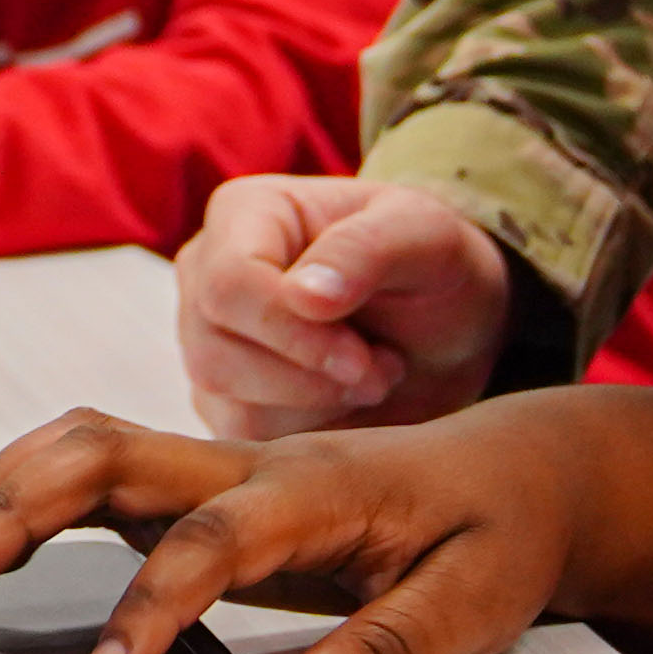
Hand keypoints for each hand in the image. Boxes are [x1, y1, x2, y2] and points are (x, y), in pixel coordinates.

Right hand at [0, 400, 574, 653]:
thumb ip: (390, 653)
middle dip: (22, 506)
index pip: (212, 541)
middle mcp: (254, 463)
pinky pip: (98, 468)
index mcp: (320, 492)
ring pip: (90, 446)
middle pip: (114, 456)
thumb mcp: (476, 606)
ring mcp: (223, 465)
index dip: (150, 605)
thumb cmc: (500, 537)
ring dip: (4, 484)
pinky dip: (24, 487)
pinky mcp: (205, 484)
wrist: (524, 470)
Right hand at [176, 176, 513, 437]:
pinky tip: (352, 401)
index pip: (228, 286)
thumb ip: (366, 249)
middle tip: (383, 370)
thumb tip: (305, 295)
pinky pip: (245, 439)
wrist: (446, 325)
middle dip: (310, 378)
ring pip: (230, 403)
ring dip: (318, 406)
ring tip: (375, 375)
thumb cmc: (431, 263)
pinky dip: (312, 431)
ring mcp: (207, 341)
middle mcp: (207, 275)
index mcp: (243, 214)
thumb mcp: (425, 235)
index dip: (290, 332)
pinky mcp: (224, 401)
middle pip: (216, 353)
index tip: (362, 355)